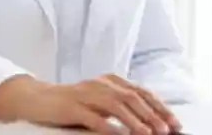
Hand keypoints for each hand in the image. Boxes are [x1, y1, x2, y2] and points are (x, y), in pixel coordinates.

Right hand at [0, 74, 181, 133]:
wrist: (37, 99)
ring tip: (147, 133)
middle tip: (165, 130)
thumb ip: (121, 107)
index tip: (174, 123)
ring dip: (134, 120)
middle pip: (132, 98)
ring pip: (115, 105)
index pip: (142, 92)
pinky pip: (92, 117)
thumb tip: (150, 123)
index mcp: (112, 81)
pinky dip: (107, 126)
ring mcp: (86, 94)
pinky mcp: (71, 106)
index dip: (160, 107)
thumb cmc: (73, 103)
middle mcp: (101, 84)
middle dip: (151, 115)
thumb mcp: (100, 101)